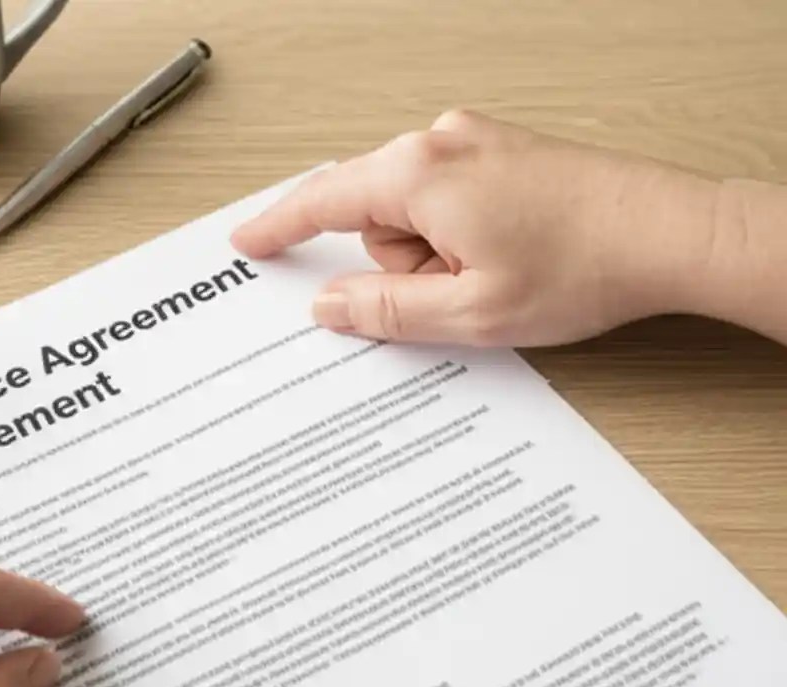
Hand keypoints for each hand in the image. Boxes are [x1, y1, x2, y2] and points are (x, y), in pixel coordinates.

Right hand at [231, 110, 721, 346]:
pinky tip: (508, 254)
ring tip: (497, 274)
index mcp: (418, 176)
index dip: (280, 227)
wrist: (671, 234)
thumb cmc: (583, 265)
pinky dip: (460, 233)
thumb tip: (329, 305)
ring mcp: (474, 140)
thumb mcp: (468, 313)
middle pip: (373, 214)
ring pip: (413, 211)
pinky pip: (446, 197)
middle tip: (457, 293)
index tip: (247, 241)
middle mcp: (439, 142)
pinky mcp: (500, 149)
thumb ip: (384, 311)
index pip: (322, 201)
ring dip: (438, 253)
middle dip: (401, 264)